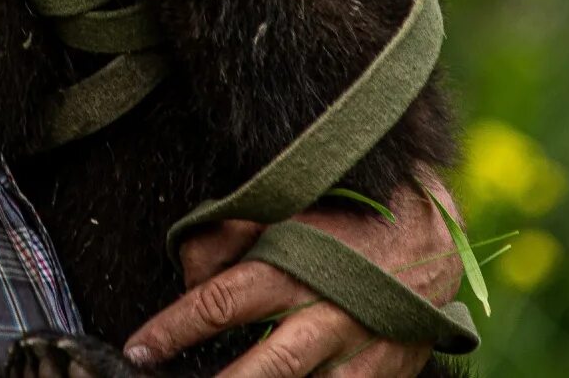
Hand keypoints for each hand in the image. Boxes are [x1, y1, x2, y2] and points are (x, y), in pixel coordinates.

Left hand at [124, 172, 465, 376]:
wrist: (429, 233)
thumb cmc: (343, 218)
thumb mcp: (283, 208)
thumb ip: (229, 234)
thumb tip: (188, 270)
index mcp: (294, 266)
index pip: (219, 302)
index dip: (173, 329)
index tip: (139, 349)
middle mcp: (325, 313)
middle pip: (262, 366)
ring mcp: (358, 351)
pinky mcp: (383, 375)